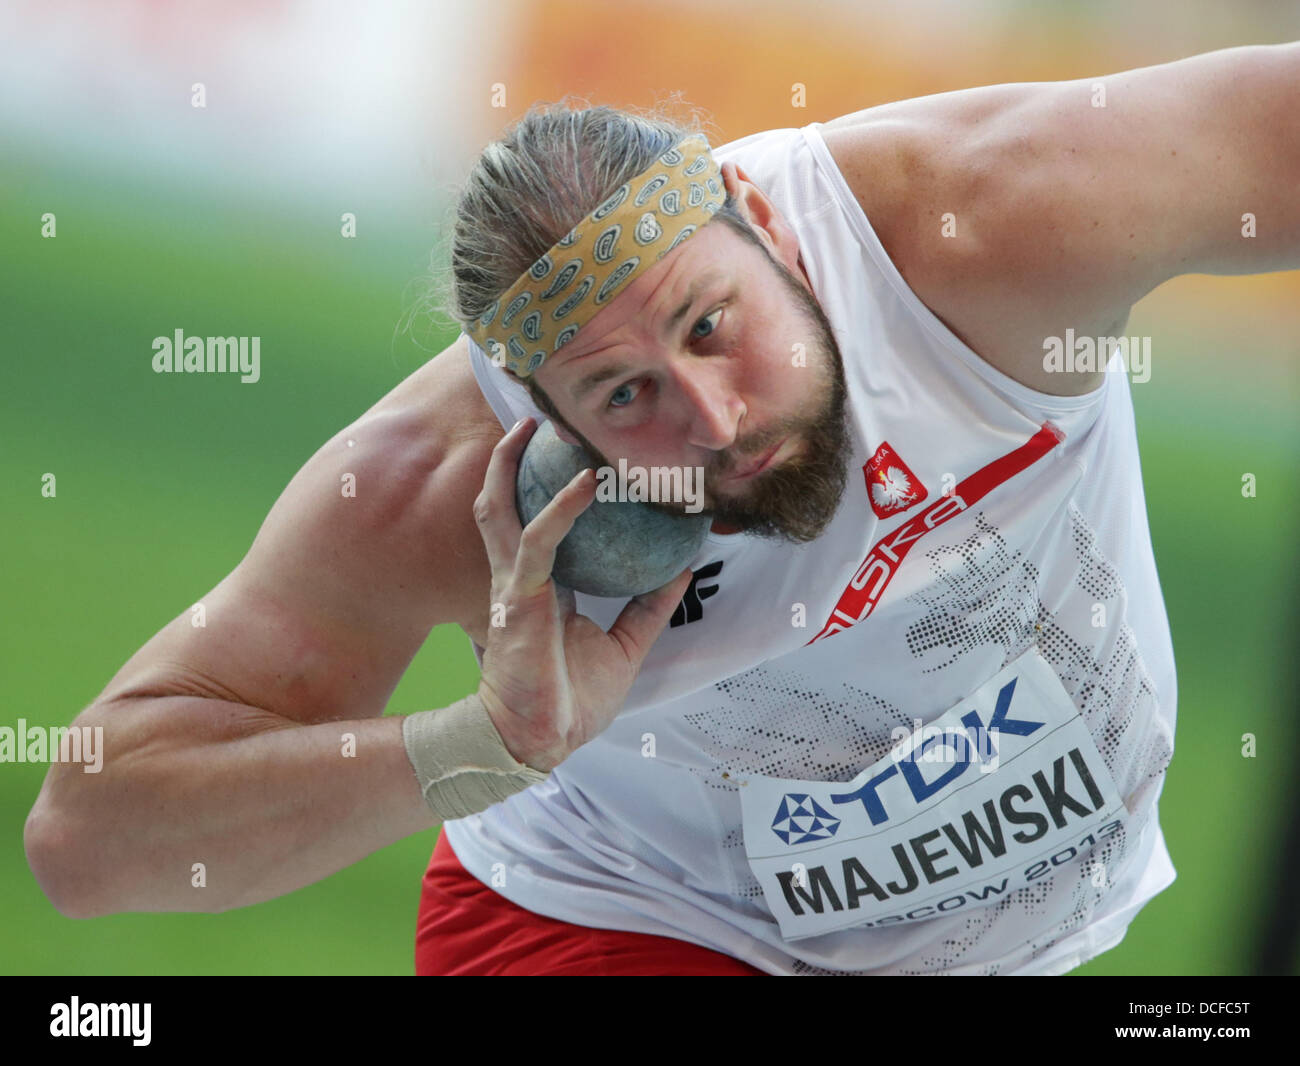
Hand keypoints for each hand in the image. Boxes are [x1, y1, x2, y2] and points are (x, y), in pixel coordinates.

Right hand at [472, 417, 692, 771]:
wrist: (539, 742)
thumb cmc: (570, 701)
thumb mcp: (624, 645)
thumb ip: (650, 604)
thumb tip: (687, 566)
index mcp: (536, 587)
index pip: (532, 523)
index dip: (541, 487)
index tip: (568, 453)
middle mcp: (516, 577)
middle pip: (501, 504)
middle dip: (509, 460)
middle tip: (535, 420)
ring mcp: (511, 585)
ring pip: (501, 509)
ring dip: (511, 465)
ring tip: (533, 427)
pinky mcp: (518, 598)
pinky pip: (539, 540)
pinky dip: (562, 507)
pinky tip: (588, 481)